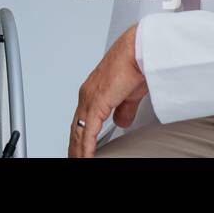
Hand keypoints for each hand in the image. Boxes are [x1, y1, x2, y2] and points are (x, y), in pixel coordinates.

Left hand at [68, 25, 147, 157]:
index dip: (79, 137)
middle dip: (75, 147)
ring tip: (77, 161)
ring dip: (78, 149)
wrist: (139, 51)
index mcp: (93, 92)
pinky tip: (85, 157)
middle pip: (76, 128)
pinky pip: (87, 130)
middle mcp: (87, 95)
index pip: (81, 121)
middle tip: (74, 159)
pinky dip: (85, 147)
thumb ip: (124, 109)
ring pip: (78, 131)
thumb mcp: (130, 94)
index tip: (79, 150)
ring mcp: (89, 98)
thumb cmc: (136, 64)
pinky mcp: (96, 102)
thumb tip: (121, 121)